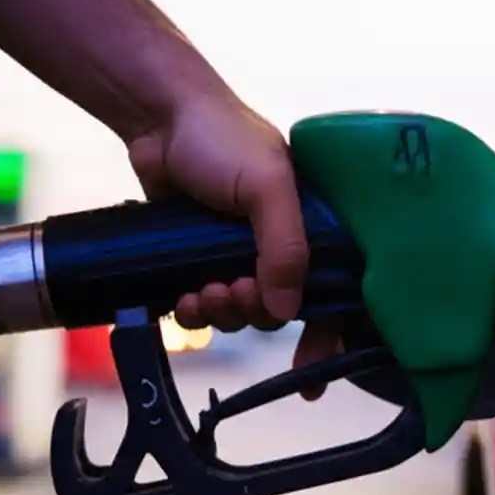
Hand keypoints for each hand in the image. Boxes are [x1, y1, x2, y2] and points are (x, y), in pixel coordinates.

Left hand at [126, 94, 339, 396]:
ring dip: (222, 314)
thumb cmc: (222, 140)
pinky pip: (206, 306)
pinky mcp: (201, 260)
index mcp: (314, 226)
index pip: (335, 291)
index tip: (315, 375)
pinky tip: (183, 299)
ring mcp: (239, 254)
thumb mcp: (269, 187)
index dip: (329, 335)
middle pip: (281, 311)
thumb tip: (286, 313)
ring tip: (203, 292)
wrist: (158, 120)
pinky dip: (196, 311)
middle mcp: (281, 245)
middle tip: (232, 292)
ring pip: (240, 314)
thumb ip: (286, 248)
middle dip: (255, 314)